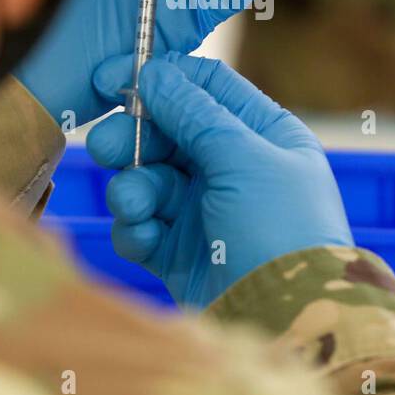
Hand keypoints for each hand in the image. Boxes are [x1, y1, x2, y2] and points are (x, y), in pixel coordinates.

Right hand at [87, 52, 352, 307]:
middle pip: (169, 133)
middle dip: (135, 138)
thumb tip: (155, 73)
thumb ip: (196, 114)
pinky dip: (138, 229)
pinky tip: (147, 239)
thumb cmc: (282, 231)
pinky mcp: (182, 254)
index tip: (111, 77)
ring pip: (149, 179)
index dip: (161, 78)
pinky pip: (143, 226)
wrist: (288, 321)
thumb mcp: (243, 159)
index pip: (207, 87)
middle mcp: (235, 169)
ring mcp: (207, 212)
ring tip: (134, 205)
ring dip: (133, 188)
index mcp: (264, 136)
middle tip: (106, 147)